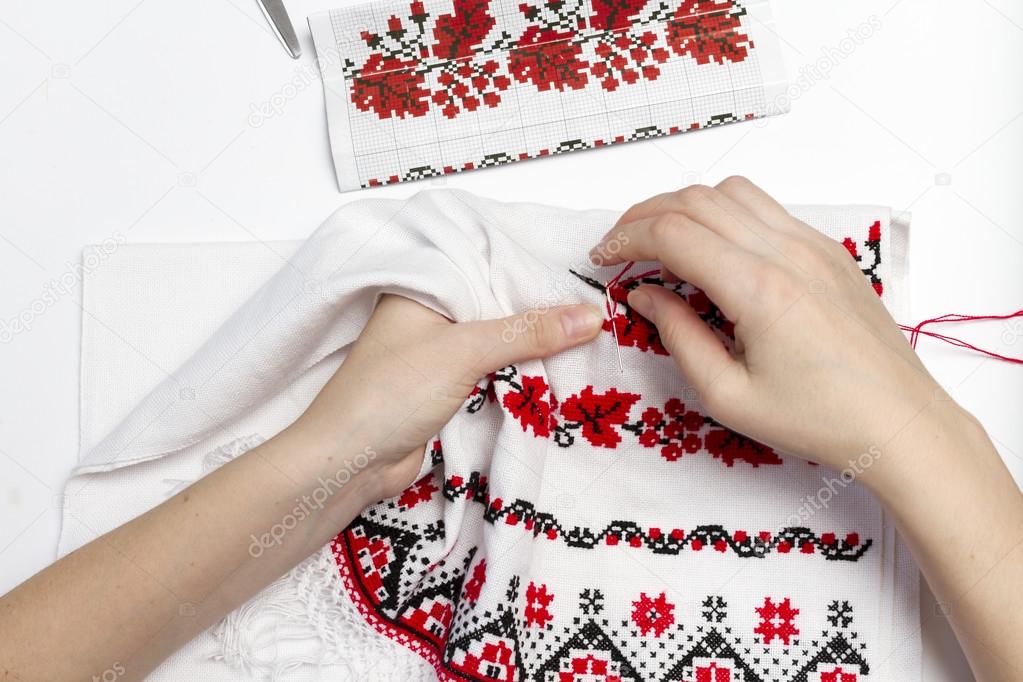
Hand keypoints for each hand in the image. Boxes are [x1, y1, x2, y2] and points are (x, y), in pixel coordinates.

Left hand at [287, 294, 602, 501]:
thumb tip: (592, 316)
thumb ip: (527, 332)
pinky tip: (560, 366)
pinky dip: (522, 369)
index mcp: (423, 285)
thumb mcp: (464, 352)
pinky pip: (494, 368)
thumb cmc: (390, 393)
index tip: (584, 269)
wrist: (348, 462)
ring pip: (499, 338)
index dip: (533, 266)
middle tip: (600, 302)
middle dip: (541, 307)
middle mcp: (431, 312)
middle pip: (498, 302)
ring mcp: (439, 351)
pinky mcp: (447, 386)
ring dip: (535, 342)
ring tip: (593, 331)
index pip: (488, 262)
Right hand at [590, 176, 950, 475]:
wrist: (897, 422)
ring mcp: (812, 245)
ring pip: (732, 191)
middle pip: (696, 199)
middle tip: (618, 247)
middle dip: (644, 216)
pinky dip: (724, 214)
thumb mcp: (728, 395)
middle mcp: (787, 252)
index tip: (601, 260)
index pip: (673, 233)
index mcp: (759, 289)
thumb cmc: (818, 419)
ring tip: (660, 242)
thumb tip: (645, 296)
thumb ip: (678, 337)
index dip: (625, 240)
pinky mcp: (827, 251)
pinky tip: (712, 250)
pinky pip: (765, 208)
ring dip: (685, 207)